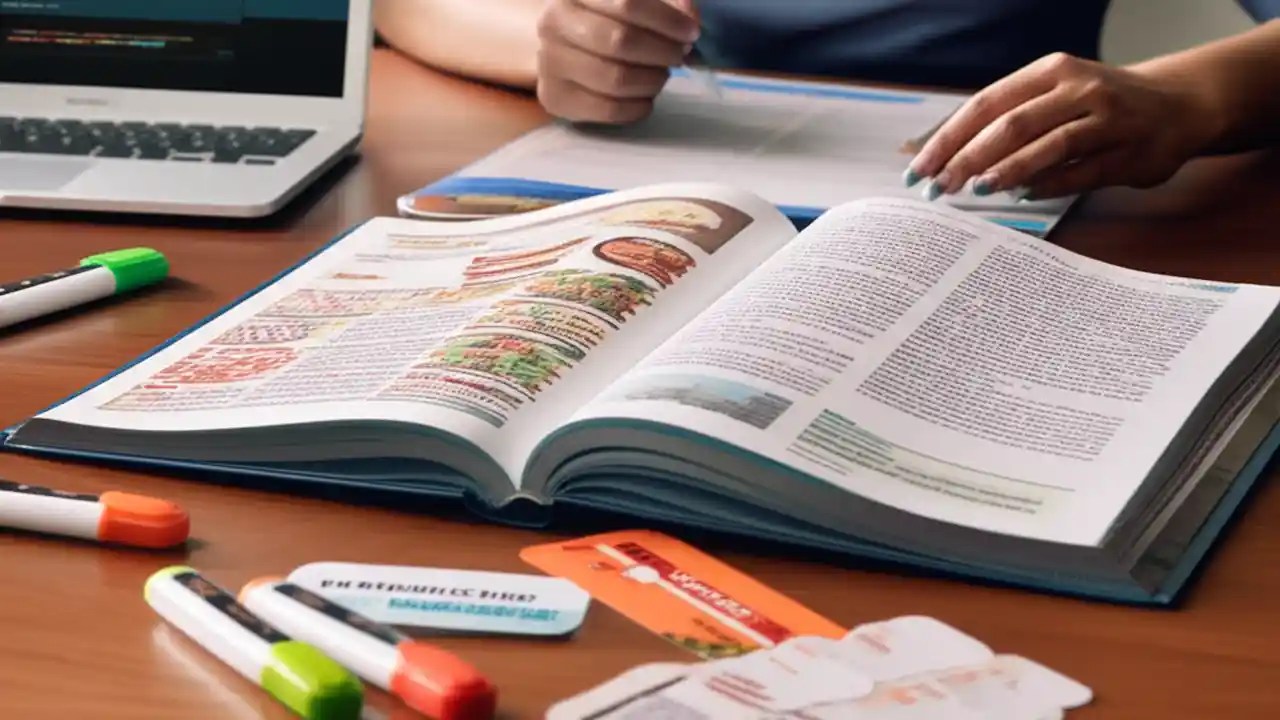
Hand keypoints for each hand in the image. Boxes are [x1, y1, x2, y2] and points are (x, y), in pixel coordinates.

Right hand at [536, 0, 699, 123]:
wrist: (557, 46)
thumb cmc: (603, 20)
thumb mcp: (632, 1)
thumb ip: (667, 2)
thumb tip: (688, 18)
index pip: (627, 3)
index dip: (667, 20)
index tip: (690, 32)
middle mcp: (554, 24)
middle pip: (620, 42)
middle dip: (662, 51)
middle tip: (677, 56)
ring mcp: (549, 63)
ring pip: (616, 79)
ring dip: (653, 80)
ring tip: (661, 74)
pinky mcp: (555, 98)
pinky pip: (608, 109)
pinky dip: (638, 107)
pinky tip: (646, 97)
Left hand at [905, 53, 1218, 200]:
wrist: (1178, 103)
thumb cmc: (1098, 106)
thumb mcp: (1052, 96)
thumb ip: (1006, 120)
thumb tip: (942, 155)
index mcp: (1049, 72)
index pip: (985, 104)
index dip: (948, 137)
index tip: (918, 168)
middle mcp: (1078, 89)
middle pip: (1011, 125)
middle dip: (968, 158)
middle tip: (938, 188)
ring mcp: (1108, 119)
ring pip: (1049, 145)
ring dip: (1007, 170)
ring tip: (976, 190)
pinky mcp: (1131, 152)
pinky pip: (1083, 172)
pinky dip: (1050, 184)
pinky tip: (1024, 196)